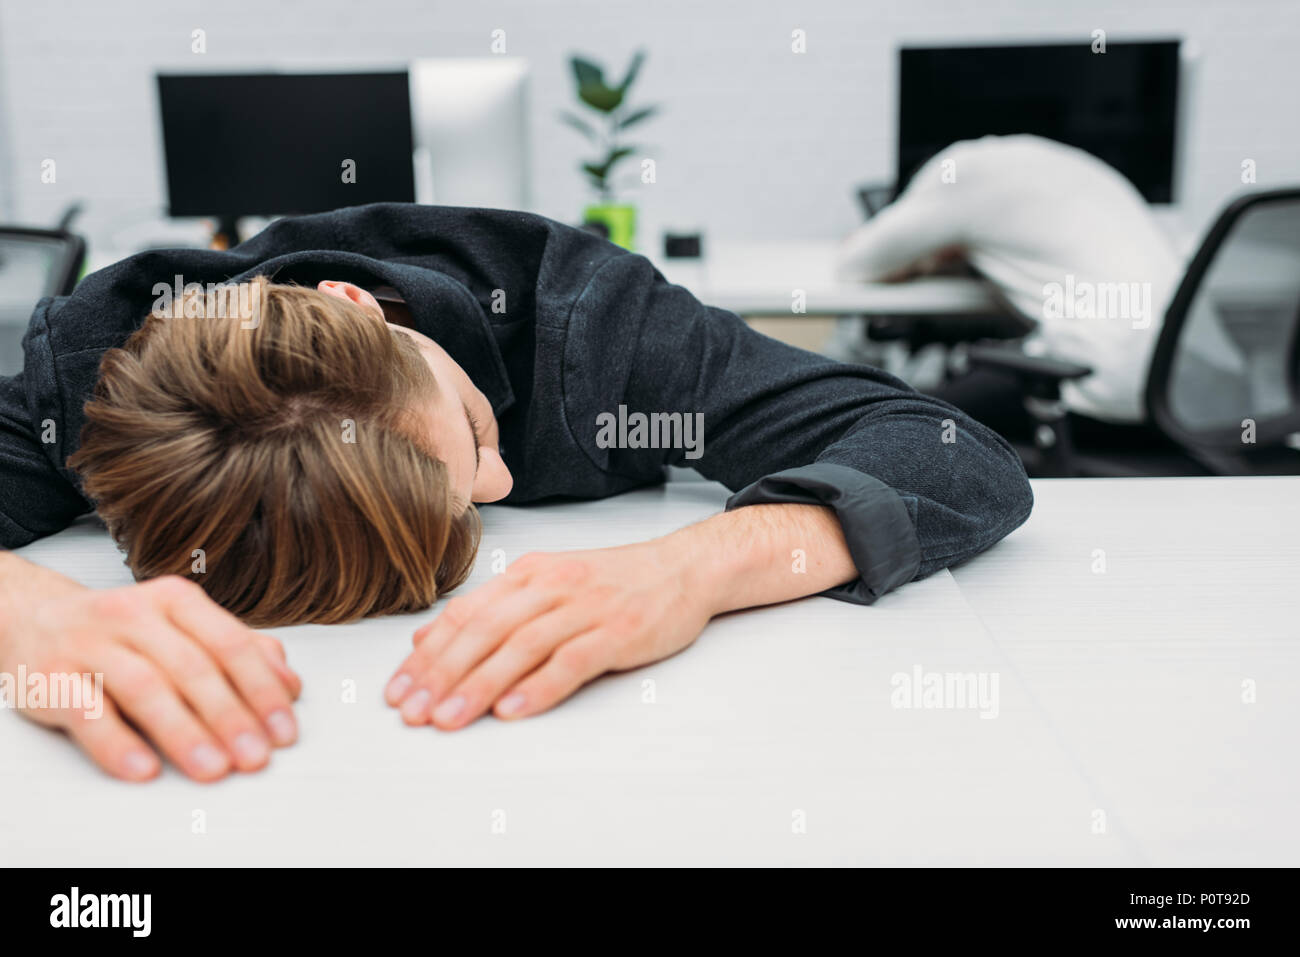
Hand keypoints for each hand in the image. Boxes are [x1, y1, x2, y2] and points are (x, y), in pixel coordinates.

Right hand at [0, 556, 300, 781]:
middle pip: (192, 668)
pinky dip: (117, 744)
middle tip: (256, 757)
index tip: (285, 731)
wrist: (34, 621)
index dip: (262, 690)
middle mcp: (133, 613)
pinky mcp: (49, 677)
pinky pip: (86, 712)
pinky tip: (146, 769)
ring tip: (214, 768)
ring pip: (144, 688)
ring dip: (184, 732)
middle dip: (231, 717)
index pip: (230, 644)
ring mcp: (88, 643)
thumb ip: (238, 651)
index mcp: (176, 599)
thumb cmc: (125, 633)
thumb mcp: (183, 629)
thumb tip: (290, 685)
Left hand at [384, 541, 712, 728]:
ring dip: (479, 686)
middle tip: (411, 711)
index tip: (398, 689)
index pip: (465, 614)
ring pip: (520, 647)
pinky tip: (513, 710)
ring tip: (448, 719)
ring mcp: (585, 608)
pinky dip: (540, 687)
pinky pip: (572, 661)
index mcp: (528, 573)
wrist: (684, 568)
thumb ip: (491, 610)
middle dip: (441, 674)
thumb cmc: (615, 582)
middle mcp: (551, 586)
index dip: (426, 655)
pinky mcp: (619, 632)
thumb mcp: (546, 583)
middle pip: (484, 631)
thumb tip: (428, 638)